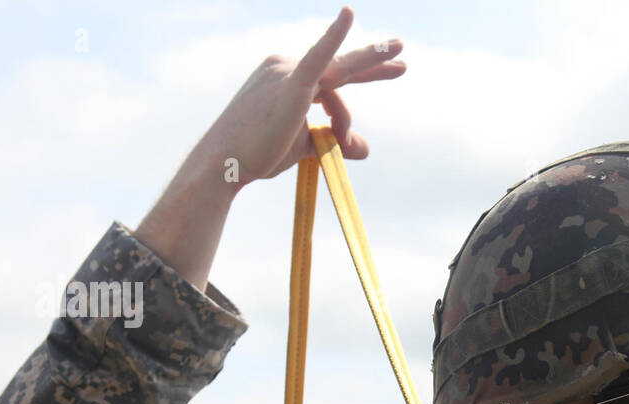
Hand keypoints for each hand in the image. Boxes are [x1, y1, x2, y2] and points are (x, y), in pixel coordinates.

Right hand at [133, 7, 403, 289]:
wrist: (223, 164)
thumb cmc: (257, 154)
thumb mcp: (305, 146)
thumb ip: (336, 141)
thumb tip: (367, 150)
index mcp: (289, 76)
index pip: (336, 74)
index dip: (367, 73)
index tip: (396, 68)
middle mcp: (287, 66)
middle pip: (342, 70)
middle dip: (375, 65)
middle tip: (404, 58)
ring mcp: (287, 72)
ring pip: (337, 94)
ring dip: (342, 123)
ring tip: (339, 142)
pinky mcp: (290, 84)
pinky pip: (318, 59)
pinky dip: (334, 38)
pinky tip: (349, 15)